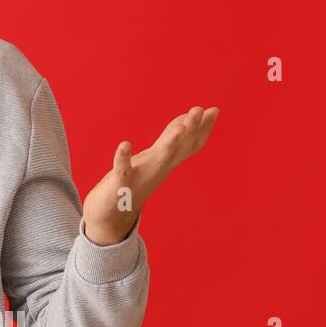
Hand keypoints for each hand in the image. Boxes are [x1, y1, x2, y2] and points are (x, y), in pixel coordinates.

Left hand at [82, 105, 219, 244]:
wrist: (111, 216)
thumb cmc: (132, 184)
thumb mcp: (152, 159)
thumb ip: (167, 142)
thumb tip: (184, 123)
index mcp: (164, 162)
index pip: (188, 144)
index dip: (201, 128)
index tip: (214, 110)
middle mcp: (156, 169)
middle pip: (178, 148)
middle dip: (191, 129)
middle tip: (202, 109)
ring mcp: (139, 176)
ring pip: (159, 159)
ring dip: (170, 143)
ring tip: (180, 127)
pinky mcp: (119, 184)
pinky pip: (122, 169)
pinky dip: (123, 157)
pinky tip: (125, 144)